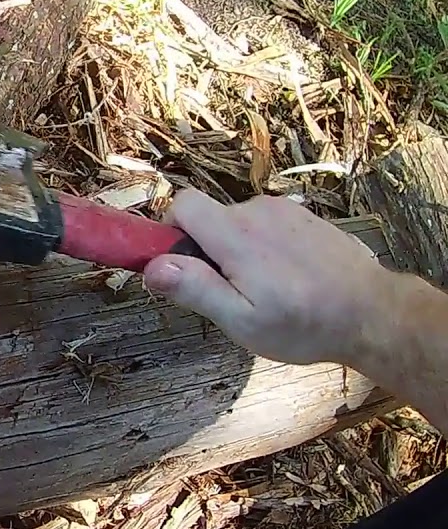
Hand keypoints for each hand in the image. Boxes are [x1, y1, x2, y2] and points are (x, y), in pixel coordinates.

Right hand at [142, 190, 392, 365]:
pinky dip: (264, 247)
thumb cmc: (305, 325)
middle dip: (207, 249)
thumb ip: (195, 288)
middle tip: (229, 292)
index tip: (183, 265)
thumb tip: (153, 267)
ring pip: (238, 223)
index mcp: (237, 235)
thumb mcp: (242, 321)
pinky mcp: (304, 217)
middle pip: (210, 217)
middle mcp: (259, 212)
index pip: (183, 204)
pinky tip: (286, 278)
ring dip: (237, 249)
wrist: (374, 314)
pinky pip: (266, 225)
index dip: (172, 230)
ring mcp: (286, 211)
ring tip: (263, 289)